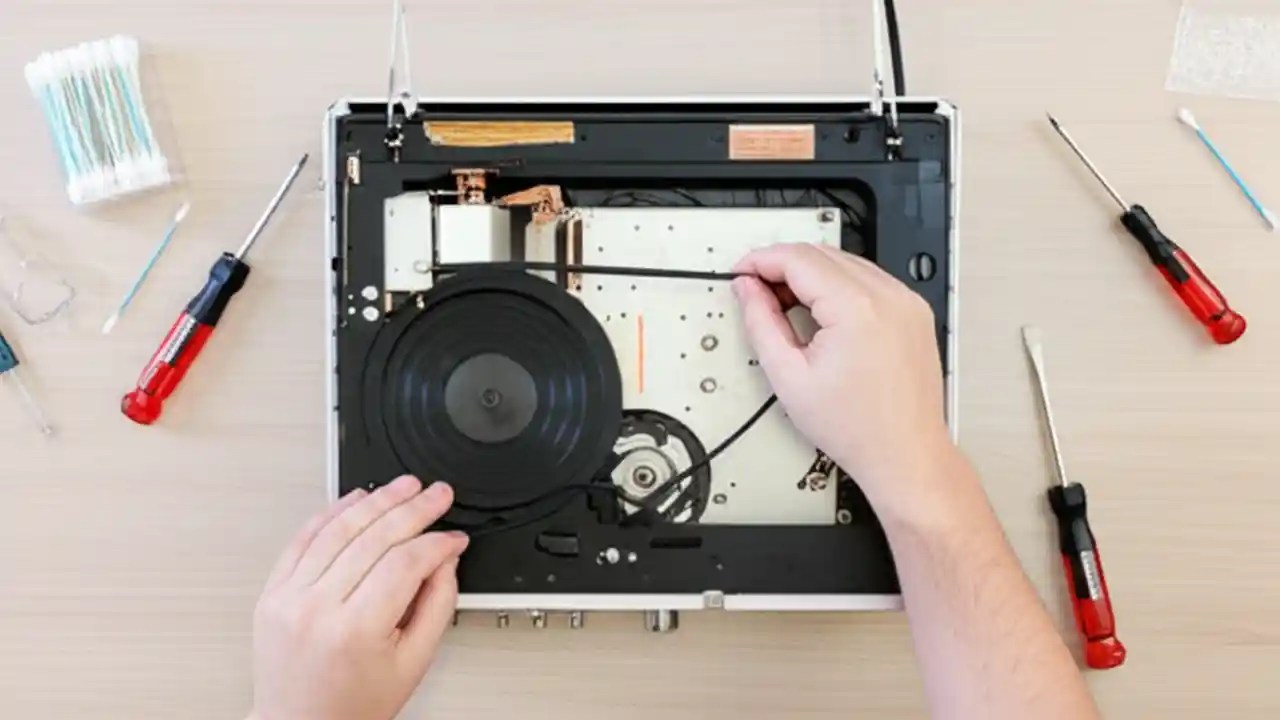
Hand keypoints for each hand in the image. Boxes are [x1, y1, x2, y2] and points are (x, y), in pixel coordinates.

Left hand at [249, 477, 468, 719]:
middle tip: (437, 494)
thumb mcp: (413, 663)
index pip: (405, 563)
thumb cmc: (353, 704)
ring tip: (404, 487)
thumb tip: (444, 559)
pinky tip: (355, 499)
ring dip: (375, 501)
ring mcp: (290, 597)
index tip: (455, 537)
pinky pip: (302, 539)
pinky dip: (331, 513)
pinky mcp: (273, 592)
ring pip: (337, 529)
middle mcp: (317, 609)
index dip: (436, 543)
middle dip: (413, 509)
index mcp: (356, 631)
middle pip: (373, 538)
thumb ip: (437, 606)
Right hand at [733, 244, 952, 515]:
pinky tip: (819, 310)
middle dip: (782, 264)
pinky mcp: (914, 311)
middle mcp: (888, 296)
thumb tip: (748, 290)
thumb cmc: (856, 428)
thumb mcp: (789, 377)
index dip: (761, 260)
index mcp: (857, 308)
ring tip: (784, 303)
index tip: (741, 273)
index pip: (798, 258)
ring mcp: (906, 301)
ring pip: (846, 260)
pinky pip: (869, 278)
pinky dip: (838, 284)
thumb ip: (761, 324)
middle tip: (755, 290)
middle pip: (821, 253)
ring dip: (810, 272)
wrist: (906, 455)